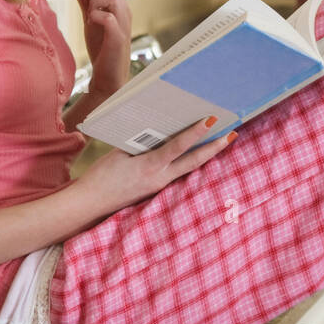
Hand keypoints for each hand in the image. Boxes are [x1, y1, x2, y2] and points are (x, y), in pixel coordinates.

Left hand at [62, 0, 131, 96]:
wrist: (107, 74)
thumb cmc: (101, 46)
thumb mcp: (90, 18)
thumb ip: (85, 0)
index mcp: (117, 4)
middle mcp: (123, 10)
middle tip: (81, 1)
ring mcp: (123, 23)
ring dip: (94, 2)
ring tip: (89, 15)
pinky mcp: (119, 38)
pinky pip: (109, 18)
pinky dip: (96, 16)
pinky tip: (91, 23)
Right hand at [75, 116, 235, 217]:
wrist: (91, 204)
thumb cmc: (101, 176)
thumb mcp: (118, 153)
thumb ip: (140, 143)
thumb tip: (158, 133)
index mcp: (149, 167)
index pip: (178, 147)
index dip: (195, 133)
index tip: (211, 120)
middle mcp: (160, 178)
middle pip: (194, 161)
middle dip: (215, 148)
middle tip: (232, 133)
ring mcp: (160, 186)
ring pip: (189, 168)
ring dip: (206, 154)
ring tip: (222, 140)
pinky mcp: (157, 190)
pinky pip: (178, 173)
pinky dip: (189, 161)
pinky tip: (196, 153)